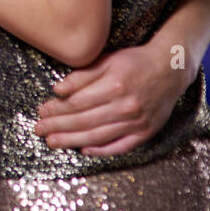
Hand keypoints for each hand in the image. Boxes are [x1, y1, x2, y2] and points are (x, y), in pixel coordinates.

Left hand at [34, 41, 192, 154]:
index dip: (57, 109)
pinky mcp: (146, 132)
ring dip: (73, 141)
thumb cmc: (134, 62)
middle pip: (85, 121)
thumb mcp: (107, 60)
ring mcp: (137, 122)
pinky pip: (121, 146)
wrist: (170, 69)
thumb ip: (82, 76)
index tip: (41, 111)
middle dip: (58, 127)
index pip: (78, 102)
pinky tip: (84, 150)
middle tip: (39, 130)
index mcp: (115, 86)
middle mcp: (126, 106)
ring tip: (53, 142)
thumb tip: (57, 89)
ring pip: (99, 136)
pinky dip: (102, 150)